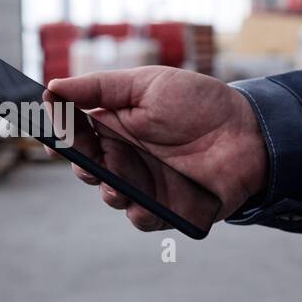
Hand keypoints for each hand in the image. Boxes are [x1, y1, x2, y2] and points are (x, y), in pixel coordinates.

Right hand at [46, 66, 267, 231]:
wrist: (250, 131)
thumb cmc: (199, 102)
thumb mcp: (146, 83)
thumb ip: (99, 87)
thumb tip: (51, 88)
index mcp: (116, 125)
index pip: (76, 135)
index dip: (60, 137)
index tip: (51, 137)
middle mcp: (126, 156)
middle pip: (87, 168)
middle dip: (80, 166)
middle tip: (84, 161)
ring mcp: (145, 183)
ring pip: (111, 196)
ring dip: (107, 191)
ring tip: (113, 185)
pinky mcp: (167, 207)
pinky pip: (141, 218)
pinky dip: (137, 213)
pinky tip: (139, 205)